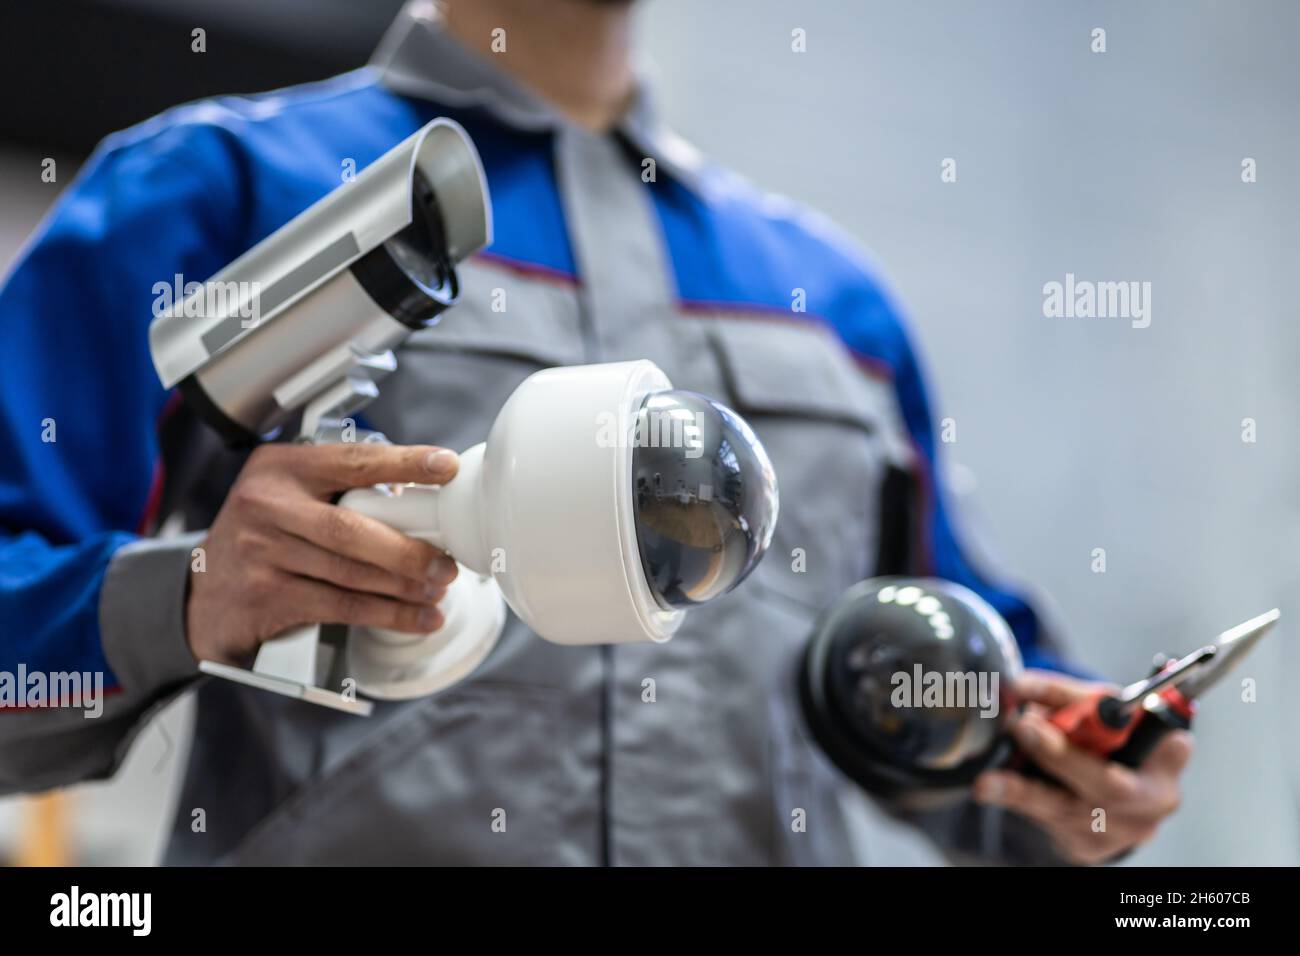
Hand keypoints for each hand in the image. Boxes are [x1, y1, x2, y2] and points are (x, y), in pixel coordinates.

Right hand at [187, 442, 460, 666]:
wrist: (202, 592)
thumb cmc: (263, 536)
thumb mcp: (287, 493)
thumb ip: (339, 486)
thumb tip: (415, 491)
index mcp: (281, 468)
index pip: (352, 461)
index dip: (404, 463)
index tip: (446, 466)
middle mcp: (266, 505)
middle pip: (350, 529)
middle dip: (407, 550)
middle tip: (447, 562)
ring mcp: (262, 553)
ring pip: (349, 573)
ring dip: (403, 587)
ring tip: (438, 590)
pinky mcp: (266, 596)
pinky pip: (340, 606)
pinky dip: (386, 614)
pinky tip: (417, 617)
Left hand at [972, 669, 1191, 863]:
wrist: (1109, 796)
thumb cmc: (1108, 743)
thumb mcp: (1098, 711)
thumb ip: (1066, 696)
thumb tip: (1020, 685)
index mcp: (1166, 755)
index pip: (1147, 734)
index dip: (1117, 722)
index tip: (1091, 705)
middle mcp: (1154, 799)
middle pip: (1109, 784)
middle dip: (1063, 756)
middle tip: (1024, 727)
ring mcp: (1124, 829)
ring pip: (1070, 810)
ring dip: (1024, 790)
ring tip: (988, 777)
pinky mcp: (1092, 847)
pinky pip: (1051, 824)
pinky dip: (1018, 802)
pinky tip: (992, 789)